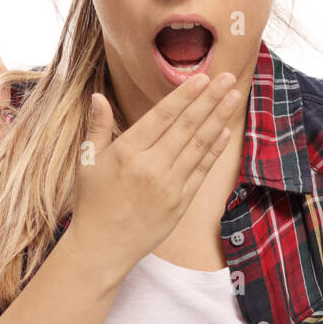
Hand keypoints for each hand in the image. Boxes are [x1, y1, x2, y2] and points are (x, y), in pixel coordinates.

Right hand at [67, 72, 242, 279]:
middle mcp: (150, 166)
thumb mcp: (88, 161)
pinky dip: (215, 150)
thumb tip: (98, 96)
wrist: (103, 246)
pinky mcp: (181, 202)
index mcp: (127, 151)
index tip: (203, 78)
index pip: (162, 116)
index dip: (185, 95)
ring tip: (234, 97)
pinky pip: (202, 170)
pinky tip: (225, 132)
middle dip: (210, 99)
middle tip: (227, 77)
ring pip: (199, 145)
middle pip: (186, 126)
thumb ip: (98, 127)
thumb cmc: (93, 201)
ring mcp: (169, 185)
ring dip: (219, 119)